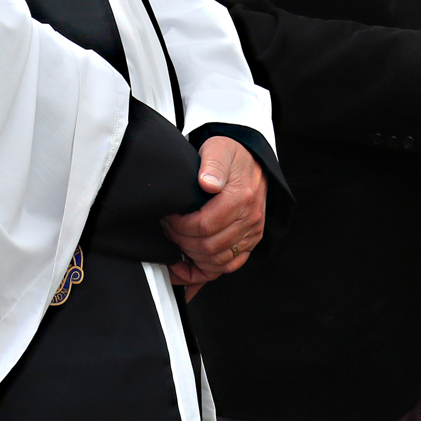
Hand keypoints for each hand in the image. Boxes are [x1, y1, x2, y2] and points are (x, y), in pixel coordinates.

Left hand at [163, 137, 267, 299]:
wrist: (253, 162)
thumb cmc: (233, 157)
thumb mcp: (219, 149)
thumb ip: (212, 165)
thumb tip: (207, 182)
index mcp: (241, 198)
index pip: (204, 226)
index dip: (180, 226)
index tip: (168, 218)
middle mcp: (250, 219)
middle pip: (208, 246)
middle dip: (181, 241)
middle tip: (168, 229)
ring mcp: (251, 233)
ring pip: (218, 261)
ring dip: (191, 257)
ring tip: (176, 243)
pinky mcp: (250, 242)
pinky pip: (229, 266)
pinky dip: (206, 270)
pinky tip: (188, 265)